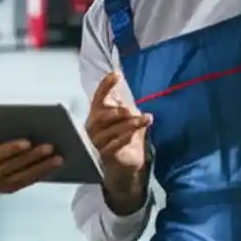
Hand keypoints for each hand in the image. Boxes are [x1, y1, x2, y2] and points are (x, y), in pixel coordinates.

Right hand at [0, 139, 62, 193]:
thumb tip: (17, 122)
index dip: (10, 149)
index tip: (27, 142)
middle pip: (14, 165)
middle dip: (33, 156)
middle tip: (50, 146)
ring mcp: (0, 184)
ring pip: (24, 176)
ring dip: (43, 167)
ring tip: (59, 157)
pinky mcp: (10, 188)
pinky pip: (28, 181)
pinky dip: (42, 173)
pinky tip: (54, 165)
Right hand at [86, 71, 152, 212]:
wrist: (125, 165)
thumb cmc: (123, 137)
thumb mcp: (127, 119)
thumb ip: (124, 105)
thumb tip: (127, 88)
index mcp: (96, 115)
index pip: (98, 98)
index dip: (105, 86)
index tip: (116, 75)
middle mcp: (92, 128)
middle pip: (102, 116)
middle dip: (117, 111)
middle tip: (131, 109)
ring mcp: (96, 142)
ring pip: (110, 130)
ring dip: (130, 123)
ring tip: (147, 118)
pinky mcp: (104, 155)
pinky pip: (114, 145)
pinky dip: (125, 137)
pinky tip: (136, 133)